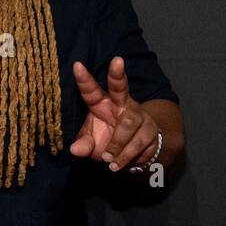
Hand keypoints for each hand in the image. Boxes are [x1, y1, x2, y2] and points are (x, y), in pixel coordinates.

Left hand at [70, 56, 160, 171]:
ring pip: (128, 123)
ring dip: (117, 143)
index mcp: (102, 104)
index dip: (84, 79)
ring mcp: (138, 116)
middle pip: (120, 87)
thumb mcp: (92, 144)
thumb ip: (84, 145)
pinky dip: (125, 156)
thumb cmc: (108, 142)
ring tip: (108, 159)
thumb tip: (75, 150)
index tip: (76, 65)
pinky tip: (117, 164)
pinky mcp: (150, 130)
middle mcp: (121, 104)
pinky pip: (138, 141)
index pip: (91, 90)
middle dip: (118, 74)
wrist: (135, 154)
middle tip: (117, 60)